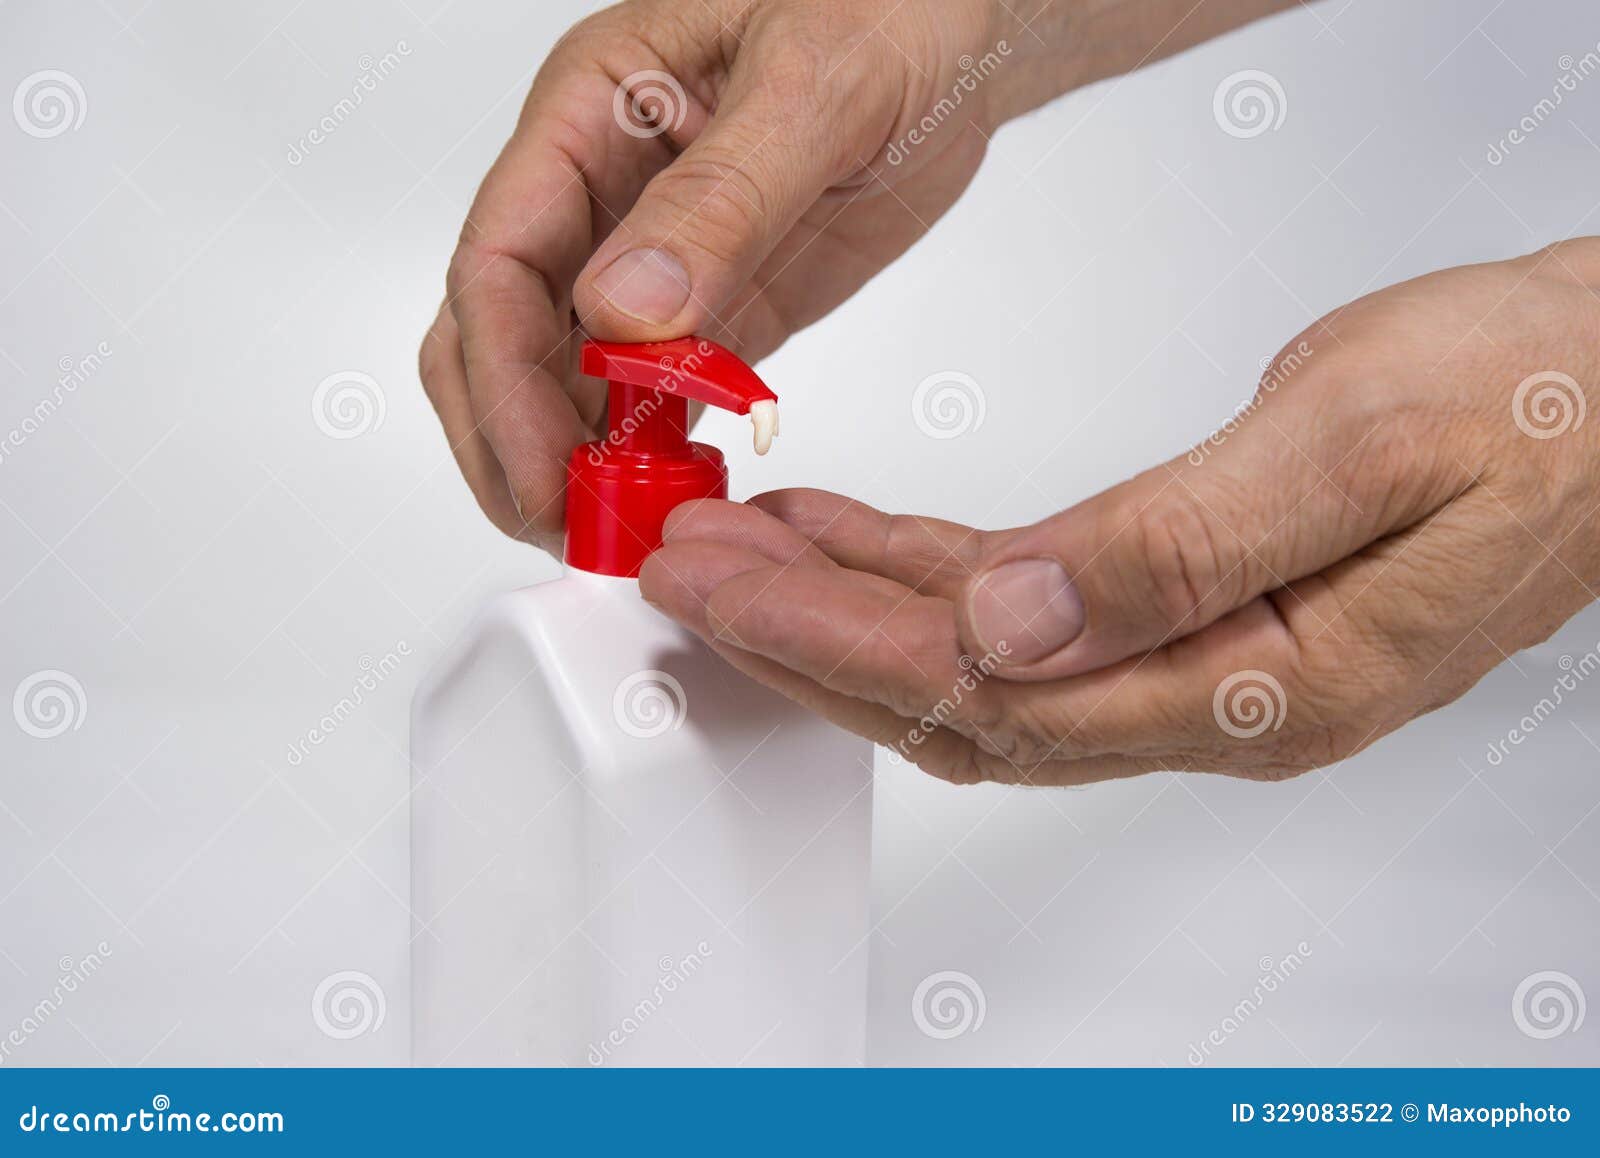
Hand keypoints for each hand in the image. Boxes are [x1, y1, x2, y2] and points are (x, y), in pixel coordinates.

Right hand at [419, 0, 1042, 552]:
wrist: (961, 33)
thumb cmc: (889, 10)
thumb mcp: (812, 87)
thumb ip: (719, 199)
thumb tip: (622, 309)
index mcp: (589, 112)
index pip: (499, 257)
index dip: (503, 376)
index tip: (542, 467)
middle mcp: (600, 191)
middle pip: (502, 331)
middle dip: (515, 437)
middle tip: (564, 526)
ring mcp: (650, 255)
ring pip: (565, 374)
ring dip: (578, 459)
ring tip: (618, 532)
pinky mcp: (711, 305)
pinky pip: (647, 393)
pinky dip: (647, 453)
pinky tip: (673, 497)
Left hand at [639, 242, 1599, 784]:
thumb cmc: (1532, 404)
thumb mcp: (1358, 444)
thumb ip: (1179, 548)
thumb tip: (1012, 622)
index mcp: (1254, 682)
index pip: (993, 690)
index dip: (838, 638)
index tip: (724, 582)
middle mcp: (1211, 697)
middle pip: (958, 695)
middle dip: (804, 635)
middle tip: (686, 572)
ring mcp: (1195, 661)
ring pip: (974, 661)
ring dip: (844, 608)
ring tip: (735, 550)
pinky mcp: (1185, 606)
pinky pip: (1021, 609)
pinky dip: (917, 571)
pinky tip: (847, 530)